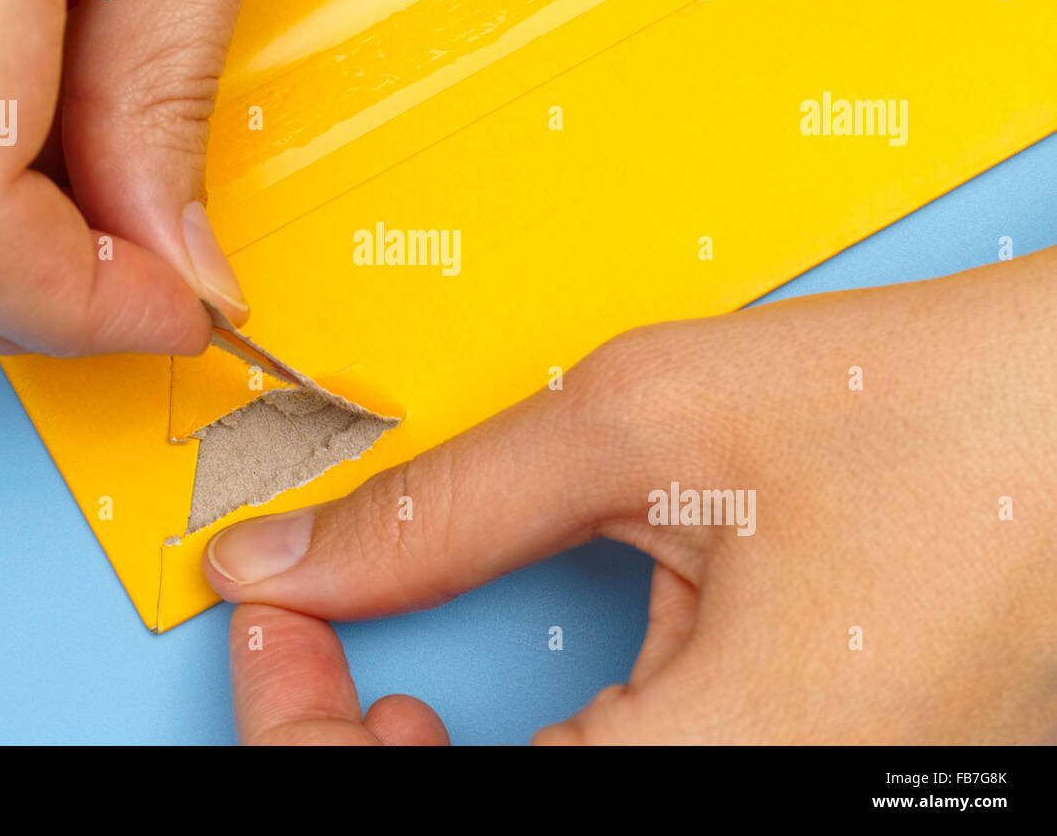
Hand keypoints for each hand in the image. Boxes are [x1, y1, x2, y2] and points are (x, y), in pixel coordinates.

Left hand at [204, 248, 1056, 743]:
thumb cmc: (943, 417)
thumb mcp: (650, 427)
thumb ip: (448, 507)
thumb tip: (294, 557)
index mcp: (725, 773)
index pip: (417, 810)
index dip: (290, 724)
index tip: (269, 616)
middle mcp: (763, 810)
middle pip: (470, 823)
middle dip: (344, 748)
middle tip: (313, 640)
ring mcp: (789, 806)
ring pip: (546, 807)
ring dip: (437, 766)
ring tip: (399, 689)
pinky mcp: (797, 783)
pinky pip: (626, 788)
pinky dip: (536, 757)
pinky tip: (524, 708)